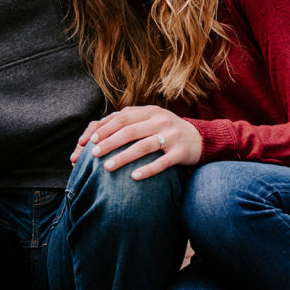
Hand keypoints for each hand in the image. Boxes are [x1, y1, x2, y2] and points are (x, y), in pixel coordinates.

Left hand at [70, 106, 201, 179]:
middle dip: (109, 142)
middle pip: (130, 130)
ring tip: (107, 167)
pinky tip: (134, 177)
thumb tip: (97, 127)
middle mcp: (160, 120)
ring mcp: (171, 135)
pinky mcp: (180, 152)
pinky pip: (162, 162)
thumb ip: (129, 120)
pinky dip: (147, 169)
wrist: (200, 139)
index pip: (122, 117)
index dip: (104, 128)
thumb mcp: (151, 119)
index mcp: (150, 111)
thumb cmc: (167, 131)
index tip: (89, 141)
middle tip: (92, 154)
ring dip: (123, 157)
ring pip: (143, 146)